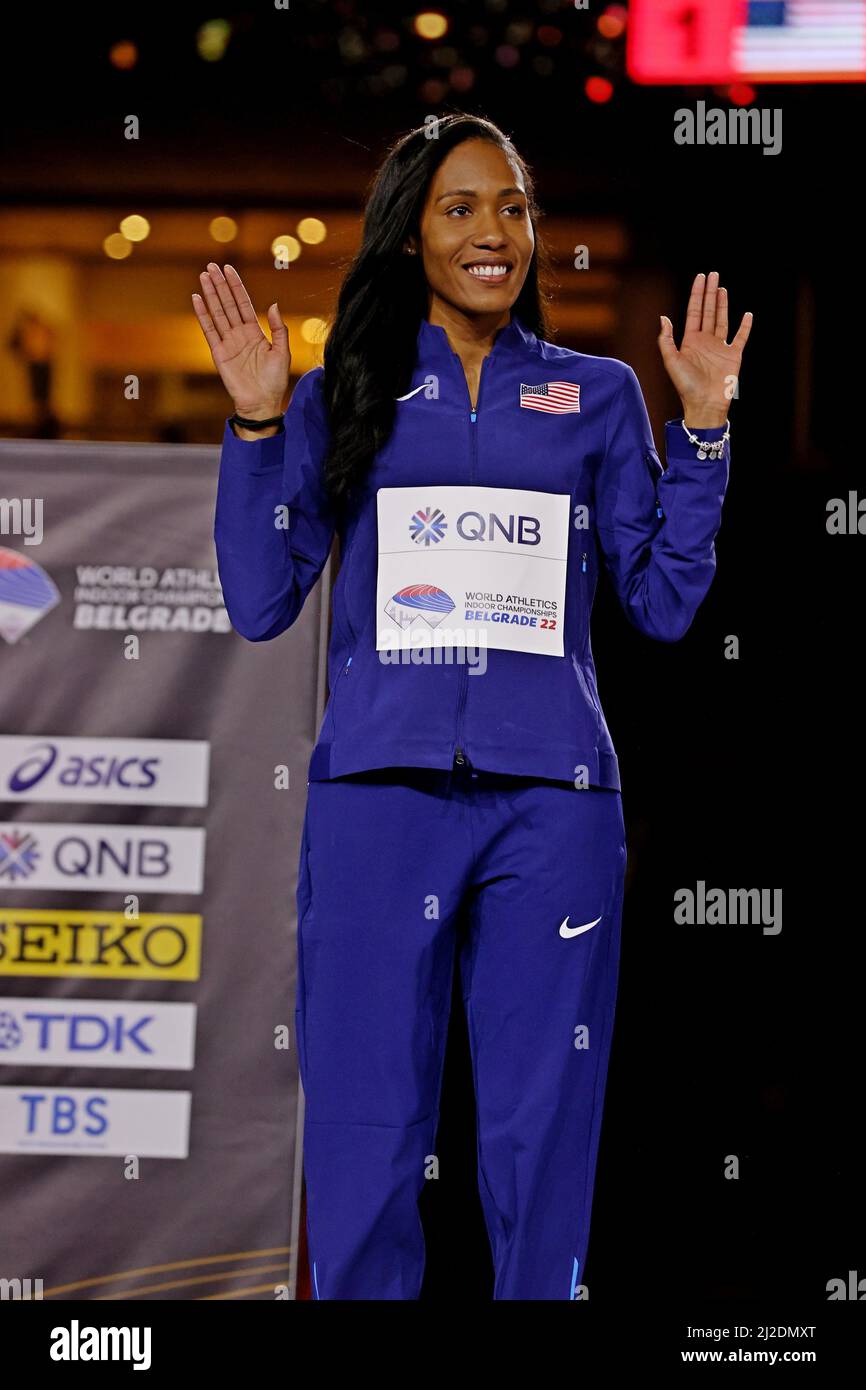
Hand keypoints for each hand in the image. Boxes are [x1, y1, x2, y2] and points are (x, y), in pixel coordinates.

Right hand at [192, 263, 290, 415]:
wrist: (262, 403)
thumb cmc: (275, 381)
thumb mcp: (282, 352)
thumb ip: (278, 329)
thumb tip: (274, 305)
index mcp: (255, 332)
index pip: (243, 303)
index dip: (236, 286)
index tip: (229, 269)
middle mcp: (239, 334)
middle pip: (228, 303)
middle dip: (220, 285)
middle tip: (212, 266)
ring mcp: (228, 342)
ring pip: (217, 312)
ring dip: (210, 294)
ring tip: (204, 276)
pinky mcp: (218, 353)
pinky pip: (208, 330)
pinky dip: (202, 314)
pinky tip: (197, 299)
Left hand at [658, 272, 751, 425]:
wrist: (704, 404)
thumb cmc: (686, 386)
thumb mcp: (671, 362)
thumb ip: (666, 340)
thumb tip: (663, 318)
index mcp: (690, 341)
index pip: (694, 311)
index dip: (696, 294)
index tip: (700, 278)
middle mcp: (705, 341)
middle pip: (709, 311)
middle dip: (709, 292)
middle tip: (713, 274)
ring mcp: (719, 348)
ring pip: (722, 320)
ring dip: (722, 304)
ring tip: (721, 288)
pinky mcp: (733, 356)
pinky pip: (740, 337)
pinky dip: (745, 326)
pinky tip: (747, 314)